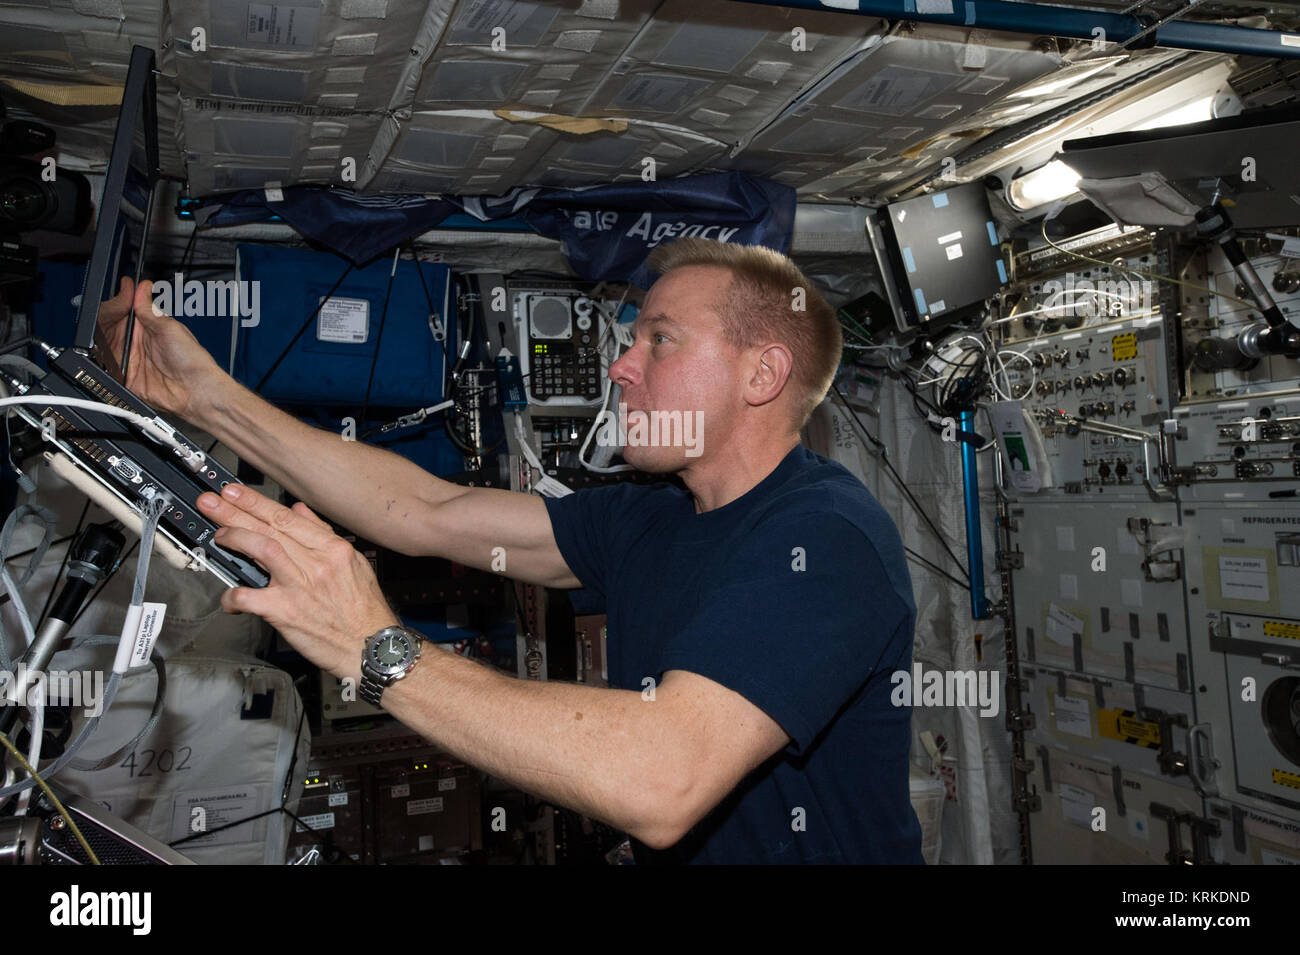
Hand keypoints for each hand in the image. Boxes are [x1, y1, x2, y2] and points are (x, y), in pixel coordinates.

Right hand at [94, 276, 224, 420]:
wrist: (195, 390)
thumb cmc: (192, 361)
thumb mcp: (170, 328)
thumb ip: (149, 310)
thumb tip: (142, 288)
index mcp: (146, 327)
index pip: (123, 308)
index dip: (121, 298)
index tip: (125, 288)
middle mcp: (134, 342)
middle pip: (106, 323)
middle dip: (110, 310)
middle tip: (120, 306)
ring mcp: (127, 358)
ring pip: (101, 341)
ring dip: (104, 330)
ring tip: (116, 323)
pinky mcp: (123, 376)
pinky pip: (103, 365)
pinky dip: (101, 355)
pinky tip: (109, 346)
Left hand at [197, 484, 399, 683]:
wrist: (371, 648)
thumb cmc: (364, 611)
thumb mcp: (354, 564)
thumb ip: (323, 535)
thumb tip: (300, 511)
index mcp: (333, 549)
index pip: (288, 517)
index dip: (256, 502)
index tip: (235, 493)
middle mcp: (316, 563)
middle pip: (270, 528)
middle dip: (235, 511)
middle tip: (211, 502)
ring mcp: (300, 586)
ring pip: (262, 549)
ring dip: (235, 538)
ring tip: (217, 535)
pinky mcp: (286, 612)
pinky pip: (250, 597)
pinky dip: (233, 595)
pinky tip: (228, 596)